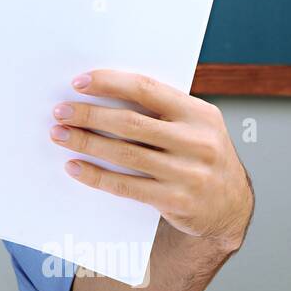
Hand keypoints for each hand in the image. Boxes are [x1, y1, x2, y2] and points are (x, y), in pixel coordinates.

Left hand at [48, 69, 252, 252]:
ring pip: (124, 154)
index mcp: (200, 114)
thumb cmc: (200, 157)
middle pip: (130, 123)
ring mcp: (189, 174)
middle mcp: (198, 142)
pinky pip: (126, 186)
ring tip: (60, 135)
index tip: (79, 83)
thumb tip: (102, 93)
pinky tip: (74, 166)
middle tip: (60, 112)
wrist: (230, 207)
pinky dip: (96, 175)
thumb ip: (162, 111)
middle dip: (89, 115)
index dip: (109, 83)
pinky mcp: (176, 201)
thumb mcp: (195, 127)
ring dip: (85, 143)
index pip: (147, 89)